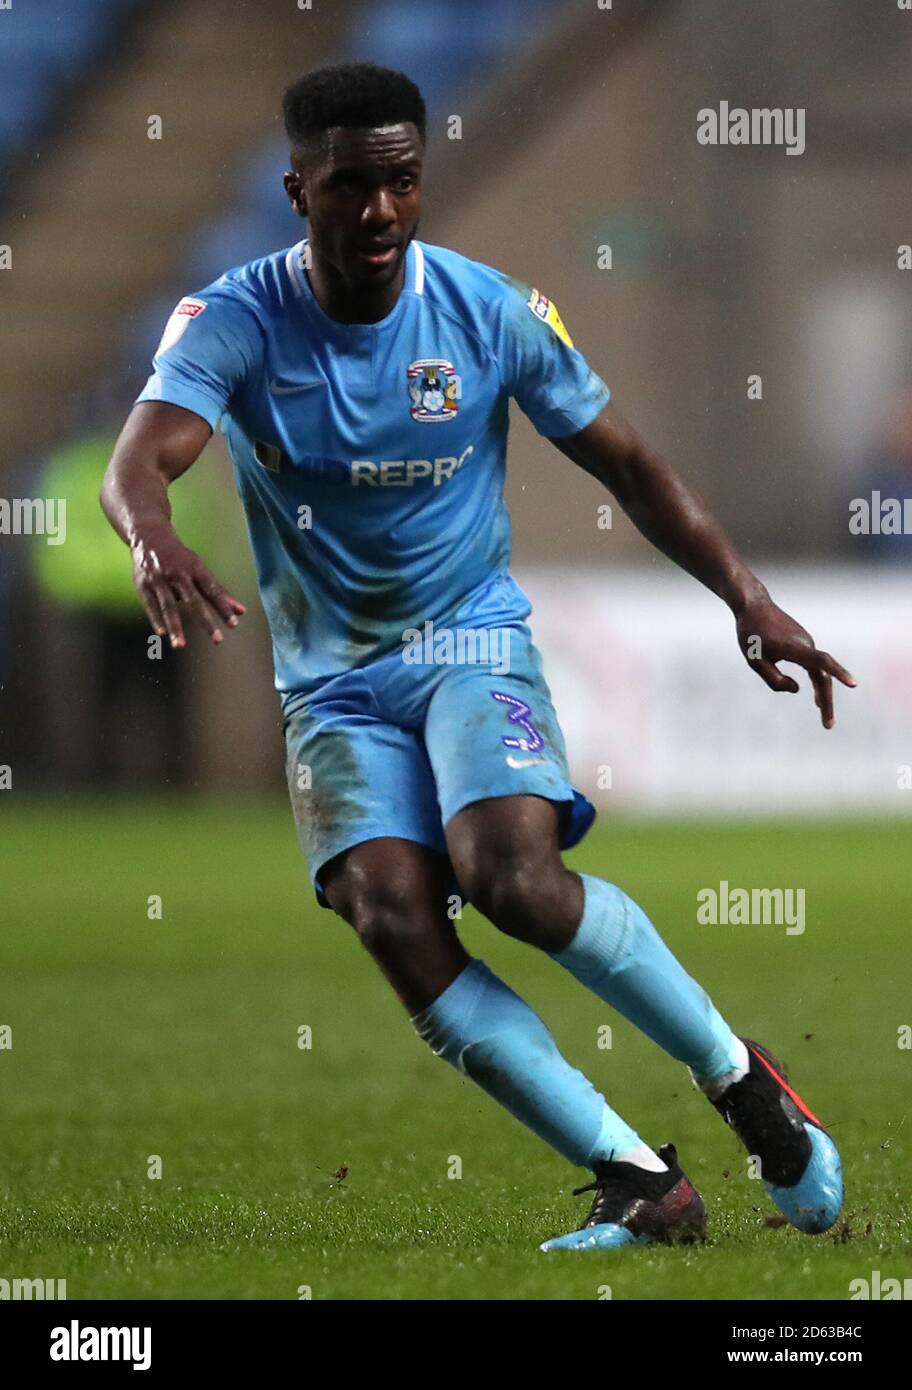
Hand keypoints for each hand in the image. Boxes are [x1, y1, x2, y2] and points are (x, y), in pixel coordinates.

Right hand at [131, 528, 244, 648]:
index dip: (223, 607)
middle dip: (206, 621)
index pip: (213, 591)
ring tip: (181, 645)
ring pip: (168, 605)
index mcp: (196, 569)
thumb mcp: (200, 570)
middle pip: (194, 600)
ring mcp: (160, 579)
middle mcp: (178, 574)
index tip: (234, 624)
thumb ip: (219, 593)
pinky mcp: (143, 585)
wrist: (150, 537)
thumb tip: (241, 612)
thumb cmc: (181, 558)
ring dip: (175, 626)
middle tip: (218, 639)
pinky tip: (162, 634)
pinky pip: (150, 604)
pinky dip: (156, 619)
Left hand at [735, 591, 855, 728]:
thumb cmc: (751, 634)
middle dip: (827, 702)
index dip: (839, 673)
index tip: (854, 684)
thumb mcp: (755, 661)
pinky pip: (814, 666)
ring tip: (824, 718)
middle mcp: (806, 645)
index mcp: (794, 648)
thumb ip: (774, 679)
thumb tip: (798, 690)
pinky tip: (816, 698)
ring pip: (819, 672)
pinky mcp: (803, 644)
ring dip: (822, 694)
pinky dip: (817, 682)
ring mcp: (806, 644)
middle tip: (828, 726)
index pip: (822, 662)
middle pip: (823, 676)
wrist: (753, 606)